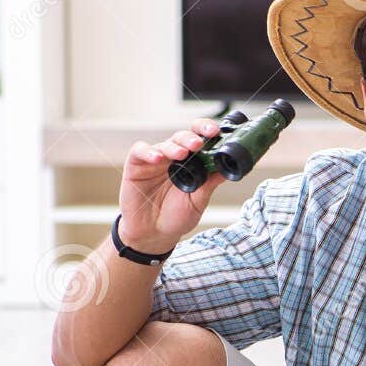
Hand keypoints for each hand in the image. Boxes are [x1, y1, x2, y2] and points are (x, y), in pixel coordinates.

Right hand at [117, 119, 227, 255]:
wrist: (154, 234)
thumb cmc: (176, 216)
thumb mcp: (198, 201)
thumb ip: (210, 183)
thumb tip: (229, 169)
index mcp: (191, 162)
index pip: (198, 138)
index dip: (206, 131)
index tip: (216, 132)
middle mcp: (173, 157)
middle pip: (182, 137)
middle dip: (191, 137)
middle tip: (198, 144)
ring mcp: (154, 160)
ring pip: (164, 144)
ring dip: (174, 146)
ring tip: (182, 154)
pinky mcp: (135, 166)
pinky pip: (140, 152)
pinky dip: (148, 152)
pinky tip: (157, 159)